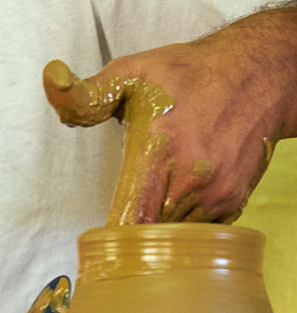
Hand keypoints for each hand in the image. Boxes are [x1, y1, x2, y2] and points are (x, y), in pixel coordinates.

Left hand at [43, 7, 296, 222]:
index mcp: (160, 151)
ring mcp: (218, 193)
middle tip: (124, 214)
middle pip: (150, 233)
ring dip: (160, 225)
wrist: (259, 73)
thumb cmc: (189, 73)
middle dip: (133, 228)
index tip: (101, 239)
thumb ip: (87, 94)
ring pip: (175, 234)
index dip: (113, 234)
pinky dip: (185, 221)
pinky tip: (180, 194)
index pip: (131, 218)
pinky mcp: (234, 200)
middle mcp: (192, 179)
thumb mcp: (131, 73)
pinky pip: (200, 228)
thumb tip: (53, 81)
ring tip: (155, 195)